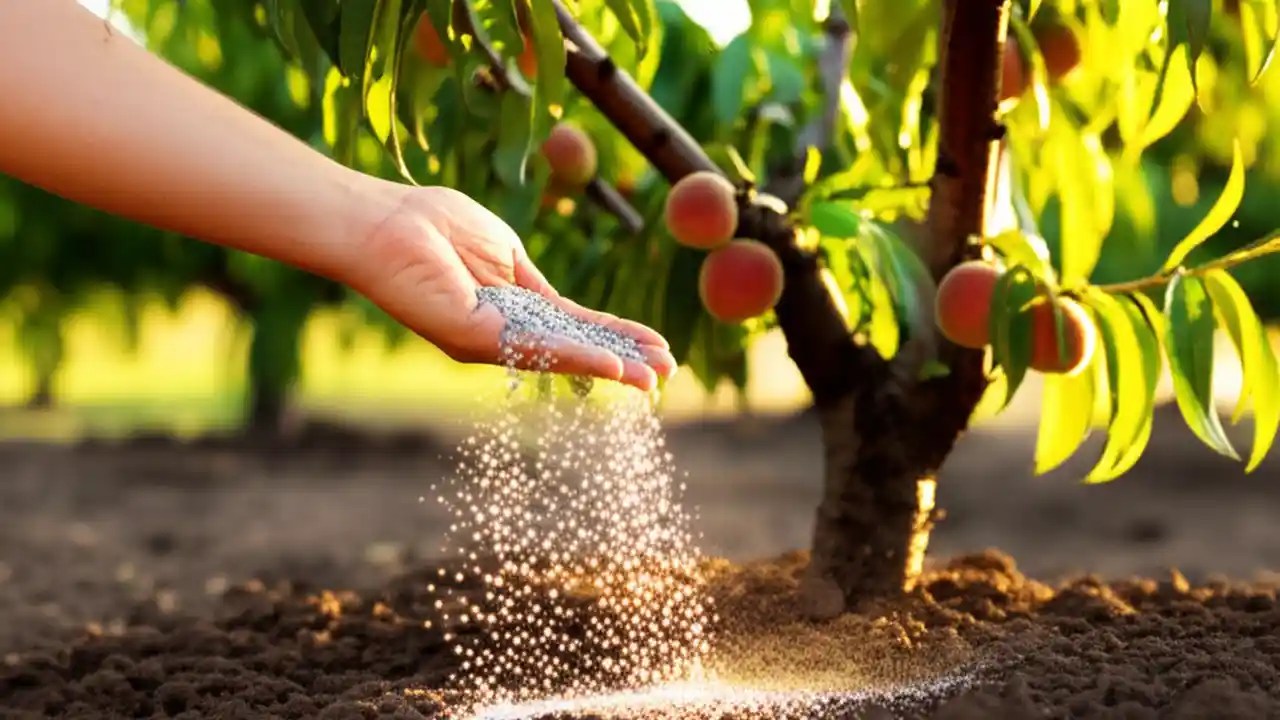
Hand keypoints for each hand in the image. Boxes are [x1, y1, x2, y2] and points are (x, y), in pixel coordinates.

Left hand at [346, 183, 676, 391]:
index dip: (618, 335)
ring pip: (561, 357)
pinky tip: (613, 365)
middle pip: (576, 349)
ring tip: (653, 380)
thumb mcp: (502, 251)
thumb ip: (531, 281)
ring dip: (611, 367)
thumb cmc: (433, 224)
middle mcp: (505, 332)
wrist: (384, 221)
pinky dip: (578, 357)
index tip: (658, 346)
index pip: (577, 326)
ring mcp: (490, 339)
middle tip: (668, 375)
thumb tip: (557, 301)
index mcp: (514, 308)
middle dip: (625, 359)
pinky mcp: (473, 338)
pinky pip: (534, 349)